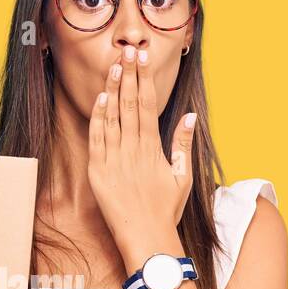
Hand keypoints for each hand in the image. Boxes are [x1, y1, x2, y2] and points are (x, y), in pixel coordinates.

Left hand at [87, 44, 197, 257]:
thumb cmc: (165, 210)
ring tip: (114, 66)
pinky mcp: (98, 171)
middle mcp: (133, 150)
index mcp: (153, 149)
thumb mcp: (182, 177)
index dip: (145, 80)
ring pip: (112, 117)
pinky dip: (98, 117)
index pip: (149, 106)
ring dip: (113, 90)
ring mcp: (114, 160)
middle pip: (130, 104)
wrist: (146, 237)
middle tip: (127, 51)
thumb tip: (190, 115)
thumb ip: (184, 144)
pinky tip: (100, 98)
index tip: (143, 60)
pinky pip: (97, 139)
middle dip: (129, 76)